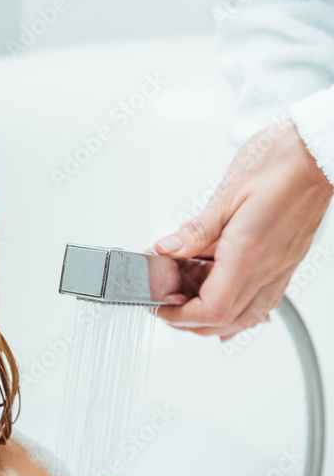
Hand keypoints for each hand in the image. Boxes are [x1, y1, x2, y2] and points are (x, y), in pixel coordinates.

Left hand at [149, 119, 332, 341]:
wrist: (318, 153)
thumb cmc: (280, 164)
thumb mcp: (227, 195)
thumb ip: (195, 231)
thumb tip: (164, 250)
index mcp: (249, 254)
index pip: (212, 309)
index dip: (179, 315)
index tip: (158, 305)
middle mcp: (268, 269)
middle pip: (225, 322)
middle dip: (188, 321)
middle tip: (164, 303)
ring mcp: (280, 269)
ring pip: (244, 317)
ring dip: (210, 319)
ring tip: (184, 298)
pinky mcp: (286, 263)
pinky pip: (261, 303)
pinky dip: (236, 311)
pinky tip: (219, 299)